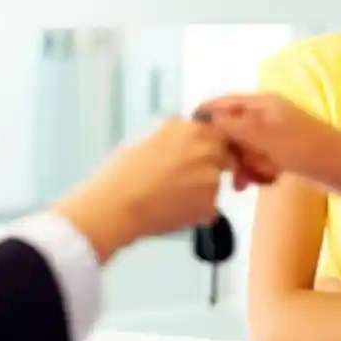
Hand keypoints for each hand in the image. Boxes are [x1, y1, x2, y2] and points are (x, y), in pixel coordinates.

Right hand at [54, 118, 233, 262]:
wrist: (115, 207)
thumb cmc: (122, 176)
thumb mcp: (147, 139)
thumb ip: (175, 135)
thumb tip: (185, 136)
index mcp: (189, 128)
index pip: (218, 132)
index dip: (211, 146)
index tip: (204, 155)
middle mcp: (205, 148)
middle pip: (225, 156)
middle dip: (213, 167)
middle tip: (188, 180)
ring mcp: (210, 176)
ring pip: (217, 183)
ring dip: (202, 191)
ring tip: (171, 197)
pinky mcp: (210, 203)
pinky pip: (210, 208)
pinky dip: (197, 212)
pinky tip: (172, 210)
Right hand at [200, 93, 340, 202]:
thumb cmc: (306, 149)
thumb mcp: (266, 136)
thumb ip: (234, 126)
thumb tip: (206, 119)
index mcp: (264, 104)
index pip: (225, 104)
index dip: (206, 119)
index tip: (191, 141)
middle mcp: (268, 116)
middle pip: (233, 129)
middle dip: (227, 151)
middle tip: (225, 172)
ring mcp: (277, 136)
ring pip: (245, 149)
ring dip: (243, 166)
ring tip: (245, 184)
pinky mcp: (285, 154)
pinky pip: (260, 161)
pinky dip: (259, 172)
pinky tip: (263, 182)